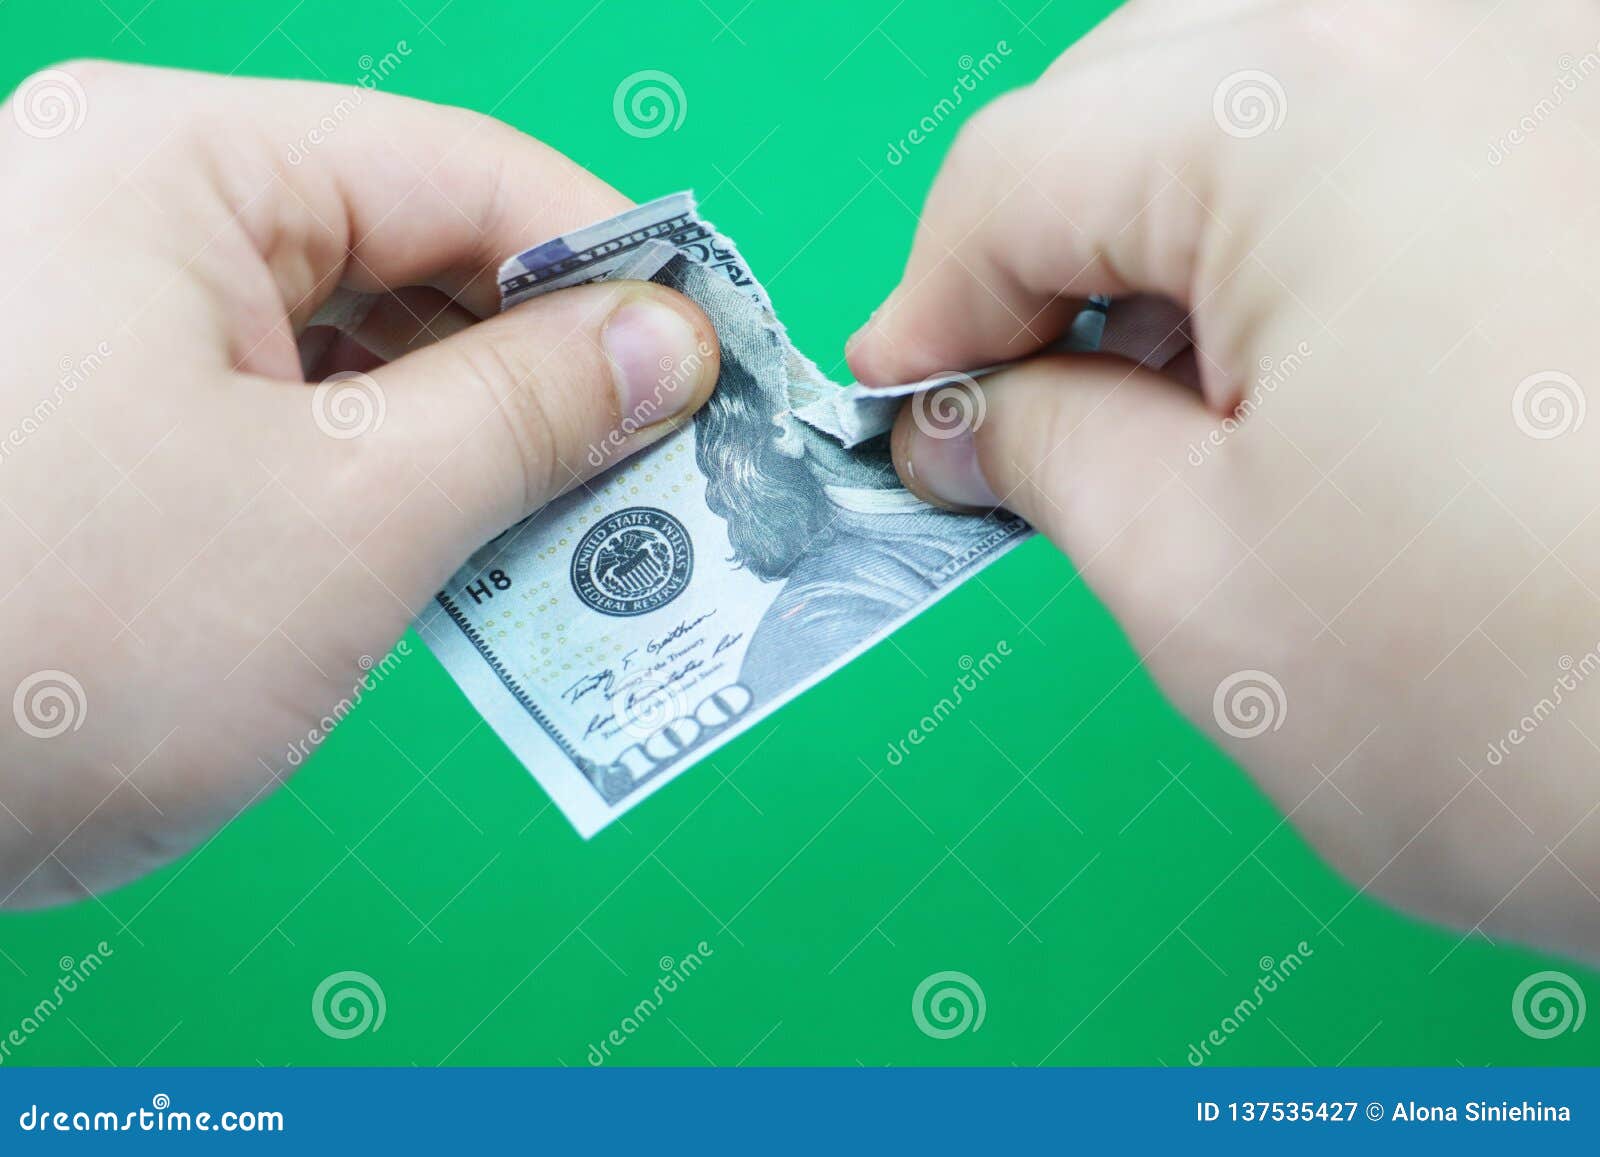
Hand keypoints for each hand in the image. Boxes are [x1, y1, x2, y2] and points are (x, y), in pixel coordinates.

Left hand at [0, 62, 717, 905]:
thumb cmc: (56, 648)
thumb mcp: (351, 519)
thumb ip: (531, 409)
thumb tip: (668, 343)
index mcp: (171, 166)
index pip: (463, 171)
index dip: (616, 267)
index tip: (718, 360)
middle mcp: (120, 208)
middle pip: (408, 253)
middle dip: (547, 367)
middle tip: (665, 466)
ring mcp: (91, 316)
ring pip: (351, 346)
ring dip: (473, 439)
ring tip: (580, 529)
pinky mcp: (88, 420)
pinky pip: (283, 414)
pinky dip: (382, 481)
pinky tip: (460, 554)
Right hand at [850, 0, 1599, 961]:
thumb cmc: (1525, 701)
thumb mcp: (1199, 584)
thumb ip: (1042, 454)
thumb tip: (960, 413)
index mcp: (1305, 111)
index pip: (1020, 168)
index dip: (932, 303)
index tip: (906, 407)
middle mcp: (1459, 25)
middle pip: (1148, 87)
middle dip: (1057, 242)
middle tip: (1030, 399)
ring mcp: (1569, 67)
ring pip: (1283, 85)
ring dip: (1187, 225)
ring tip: (1182, 393)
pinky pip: (1418, 119)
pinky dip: (1324, 216)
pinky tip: (1327, 356)